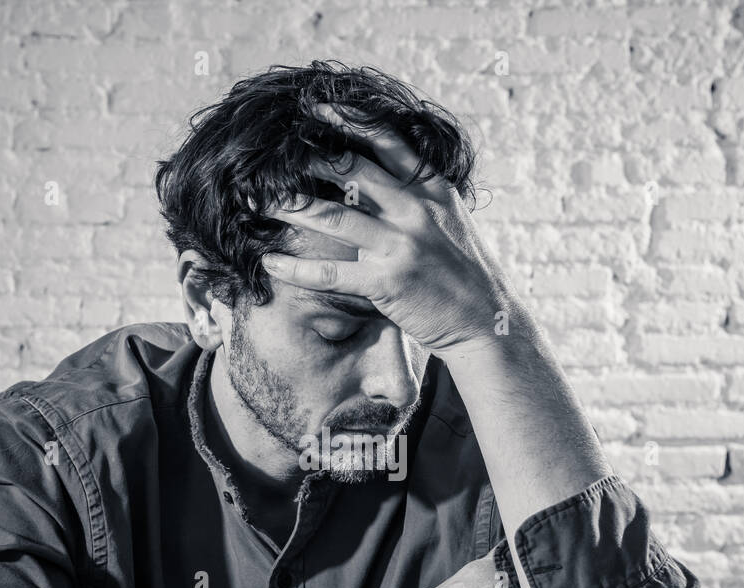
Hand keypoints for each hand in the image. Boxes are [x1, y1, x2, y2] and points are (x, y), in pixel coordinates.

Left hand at [259, 103, 531, 356]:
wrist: (486, 322)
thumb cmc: (463, 274)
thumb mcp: (449, 222)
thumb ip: (418, 198)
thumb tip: (376, 180)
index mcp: (432, 189)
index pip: (387, 141)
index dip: (348, 120)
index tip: (316, 108)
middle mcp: (416, 209)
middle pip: (351, 170)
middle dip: (306, 160)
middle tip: (271, 156)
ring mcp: (401, 244)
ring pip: (332, 216)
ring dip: (290, 207)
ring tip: (256, 200)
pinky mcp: (387, 281)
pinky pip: (330, 272)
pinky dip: (295, 270)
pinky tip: (269, 264)